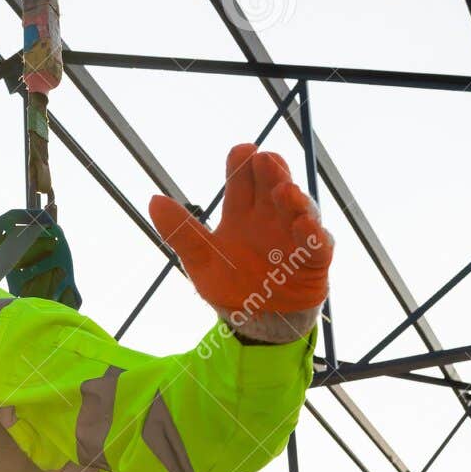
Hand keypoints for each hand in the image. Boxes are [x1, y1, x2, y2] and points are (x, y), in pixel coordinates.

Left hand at [147, 144, 331, 316]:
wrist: (255, 321)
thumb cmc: (231, 284)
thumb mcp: (199, 259)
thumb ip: (180, 231)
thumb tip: (153, 199)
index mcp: (242, 212)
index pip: (243, 177)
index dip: (243, 163)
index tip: (242, 151)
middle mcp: (270, 217)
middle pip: (274, 183)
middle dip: (272, 171)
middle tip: (264, 160)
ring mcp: (294, 235)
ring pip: (299, 208)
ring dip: (293, 199)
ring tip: (285, 190)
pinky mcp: (313, 259)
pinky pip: (317, 244)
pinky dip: (312, 235)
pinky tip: (304, 225)